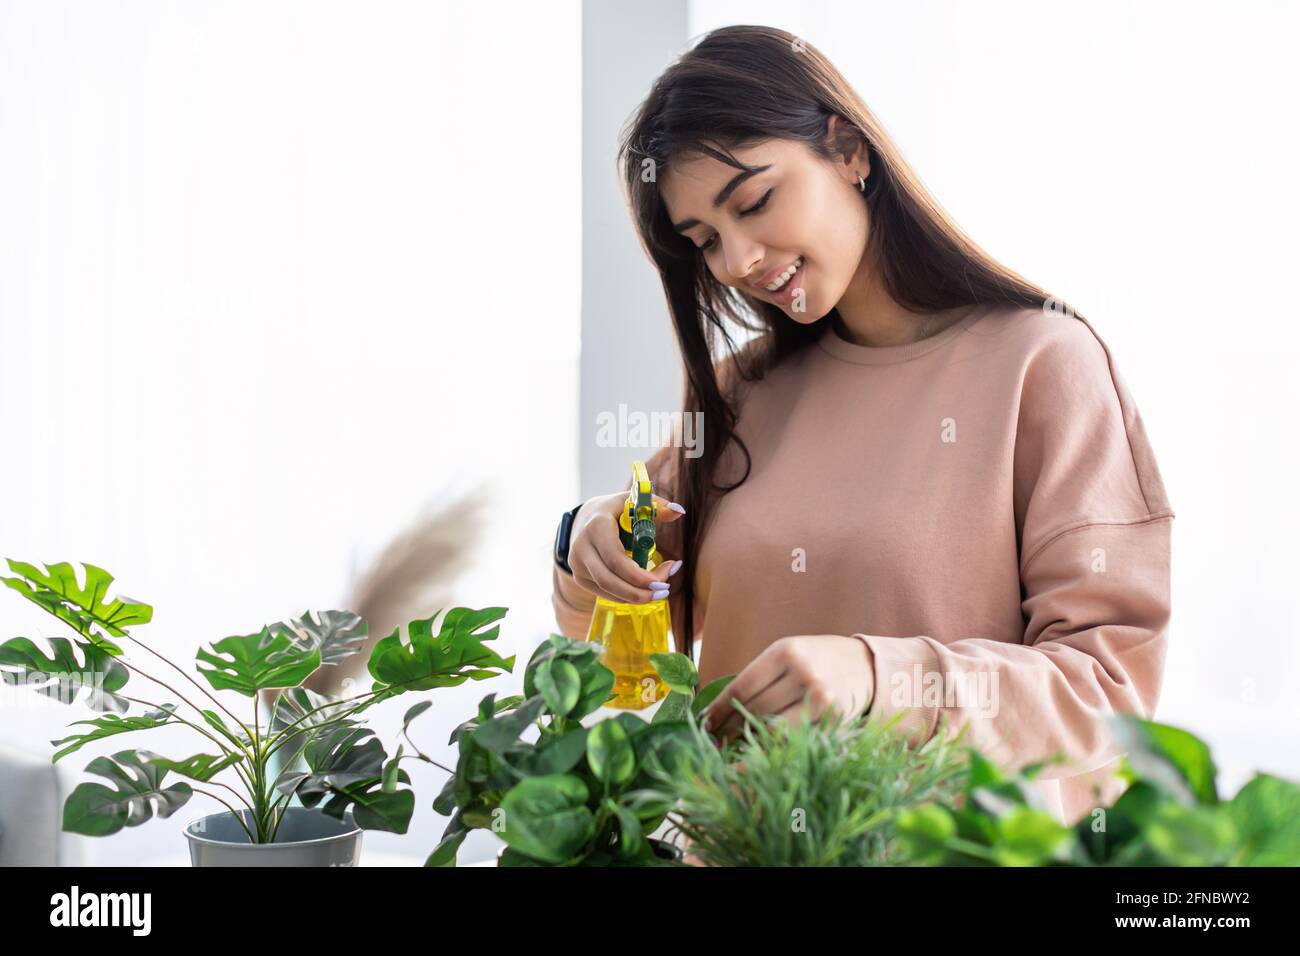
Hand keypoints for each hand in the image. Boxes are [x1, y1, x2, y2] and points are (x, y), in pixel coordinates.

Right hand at [567, 489, 684, 603]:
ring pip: (607, 590)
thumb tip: (679, 512)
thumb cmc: (615, 510)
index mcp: (596, 526)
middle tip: (664, 591)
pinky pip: (605, 593)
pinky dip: (626, 595)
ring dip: (636, 596)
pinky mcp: (580, 577)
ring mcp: (577, 565)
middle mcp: (582, 547)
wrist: (584, 519)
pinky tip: (643, 590)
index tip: (663, 580)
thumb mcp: (633, 501)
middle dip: (639, 592)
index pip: (615, 559)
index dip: (638, 575)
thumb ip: (657, 506)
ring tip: (659, 591)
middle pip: (609, 580)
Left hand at [701, 635, 875, 743]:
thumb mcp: (788, 654)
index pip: (741, 686)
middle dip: (729, 729)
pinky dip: (774, 748)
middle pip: (755, 710)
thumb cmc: (816, 660)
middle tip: (713, 741)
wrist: (866, 666)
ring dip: (748, 742)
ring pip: (773, 729)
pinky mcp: (834, 719)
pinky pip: (795, 739)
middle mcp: (803, 672)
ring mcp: (820, 698)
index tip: (704, 723)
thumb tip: (719, 709)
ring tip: (731, 748)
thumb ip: (759, 676)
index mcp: (785, 651)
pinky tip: (760, 752)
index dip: (719, 709)